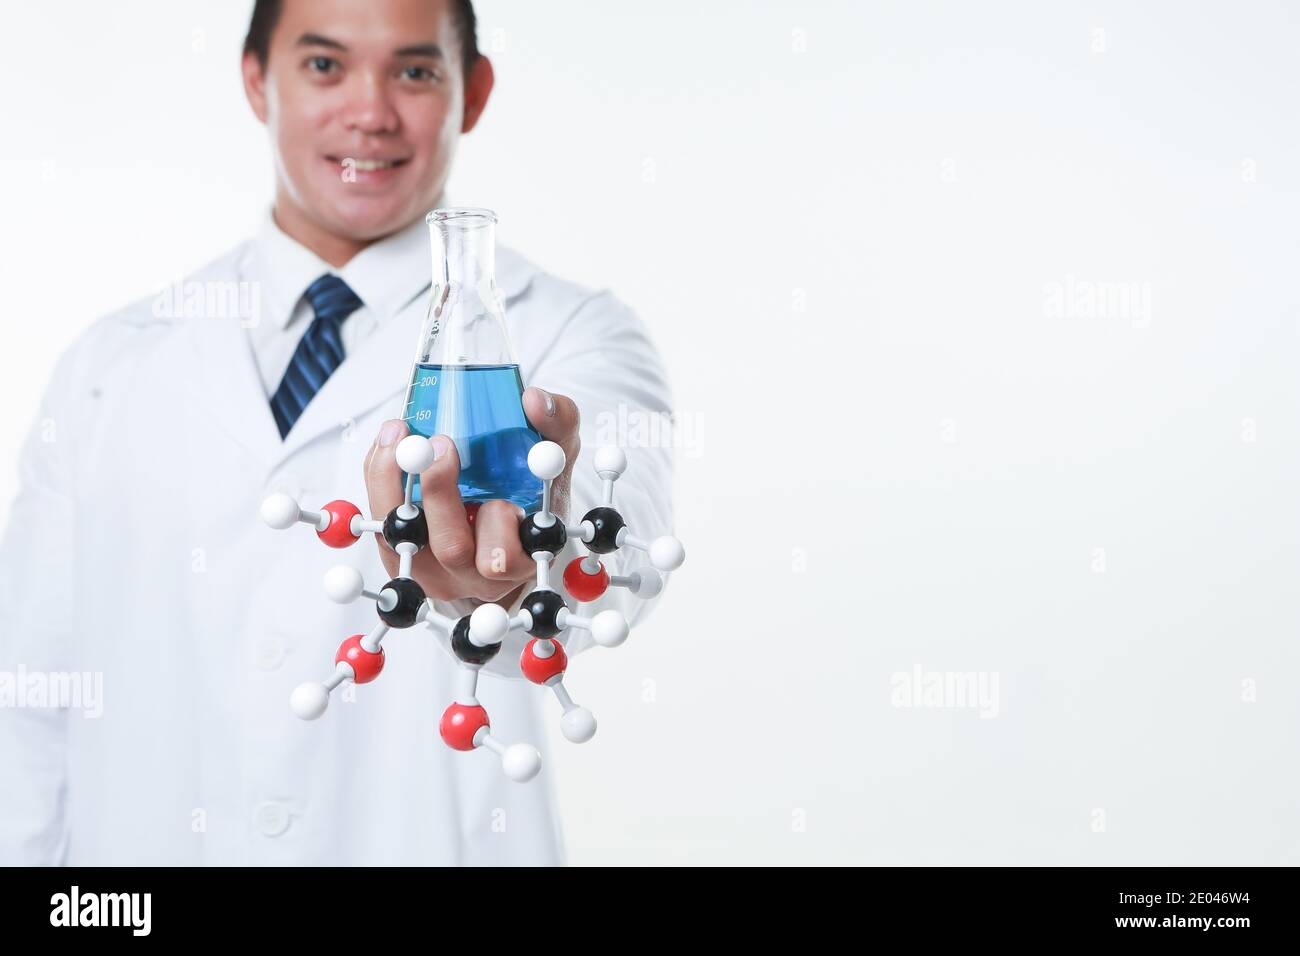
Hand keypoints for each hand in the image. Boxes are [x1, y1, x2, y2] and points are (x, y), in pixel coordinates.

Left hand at [362, 386, 580, 604]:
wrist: (497, 509)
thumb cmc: (529, 487)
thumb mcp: (555, 456)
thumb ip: (557, 425)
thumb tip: (533, 400)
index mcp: (522, 557)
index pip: (507, 559)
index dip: (498, 527)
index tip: (499, 495)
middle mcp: (475, 575)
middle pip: (452, 549)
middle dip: (441, 495)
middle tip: (443, 444)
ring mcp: (433, 570)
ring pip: (403, 537)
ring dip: (395, 483)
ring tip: (402, 435)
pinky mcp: (400, 557)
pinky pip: (379, 522)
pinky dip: (380, 479)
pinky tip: (391, 445)